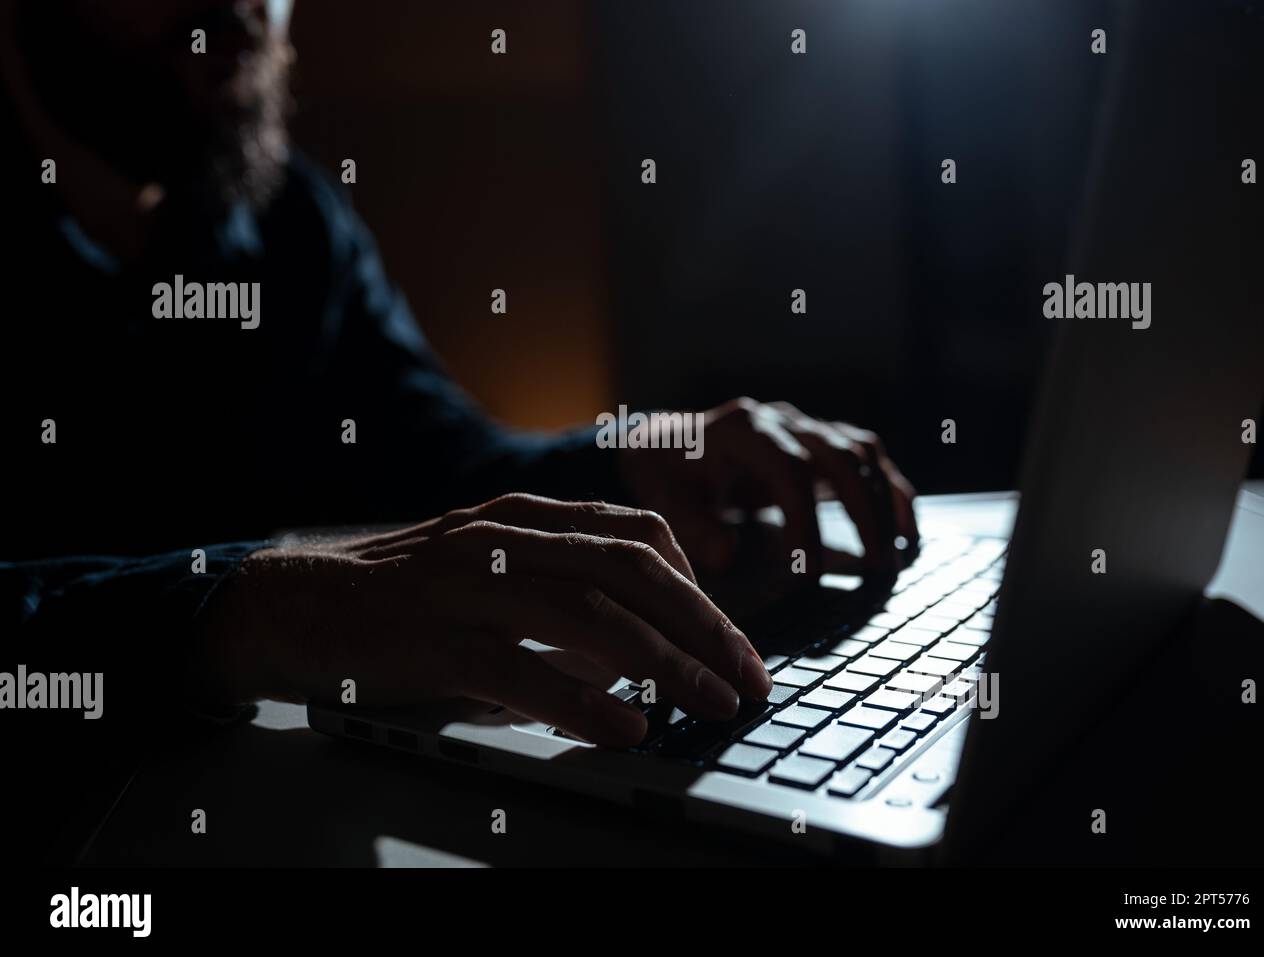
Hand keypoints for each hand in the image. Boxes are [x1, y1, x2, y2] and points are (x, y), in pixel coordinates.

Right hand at [191, 494, 772, 746]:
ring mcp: (469, 585)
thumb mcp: (492, 565)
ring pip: (589, 615)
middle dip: (703, 627)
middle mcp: (505, 538)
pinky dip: (582, 703)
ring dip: (663, 665)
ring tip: (707, 705)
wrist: (297, 604)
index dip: (700, 589)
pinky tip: (624, 729)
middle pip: (632, 569)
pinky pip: (523, 671)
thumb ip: (562, 583)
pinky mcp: (435, 641)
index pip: (640, 535)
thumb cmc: (407, 593)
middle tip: (746, 679)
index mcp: (526, 516)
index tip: (732, 641)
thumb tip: (646, 640)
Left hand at [620, 398, 917, 575]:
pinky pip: (867, 460)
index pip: (789, 470)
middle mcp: (782, 421)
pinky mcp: (821, 444)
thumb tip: (726, 557)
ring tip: (895, 556)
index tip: (809, 571)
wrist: (666, 444)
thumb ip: (692, 527)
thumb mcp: (665, 499)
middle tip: (875, 567)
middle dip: (863, 512)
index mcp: (743, 429)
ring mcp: (806, 429)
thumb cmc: (667, 474)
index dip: (805, 520)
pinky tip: (906, 533)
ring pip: (862, 454)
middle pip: (839, 457)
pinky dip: (890, 493)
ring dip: (885, 503)